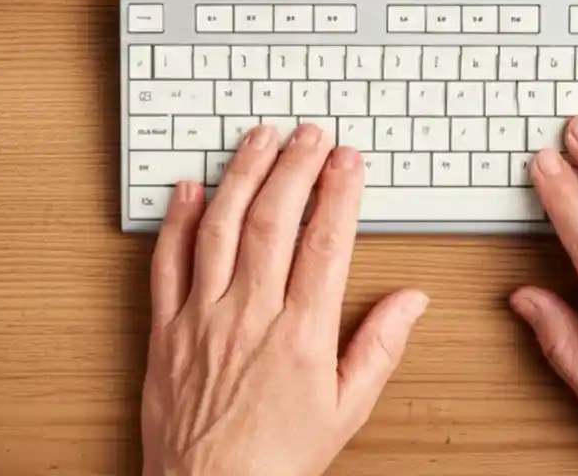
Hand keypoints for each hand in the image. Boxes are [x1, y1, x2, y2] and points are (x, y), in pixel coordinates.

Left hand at [142, 124, 429, 475]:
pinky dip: (176, 221)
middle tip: (309, 133)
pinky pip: (165, 264)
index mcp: (300, 334)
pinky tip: (189, 188)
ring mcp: (201, 318)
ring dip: (241, 175)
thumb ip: (380, 348)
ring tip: (258, 139)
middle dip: (294, 166)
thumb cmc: (277, 459)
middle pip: (273, 220)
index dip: (339, 192)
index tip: (349, 160)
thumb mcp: (348, 410)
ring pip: (220, 228)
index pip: (325, 243)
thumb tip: (412, 300)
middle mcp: (249, 316)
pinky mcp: (165, 330)